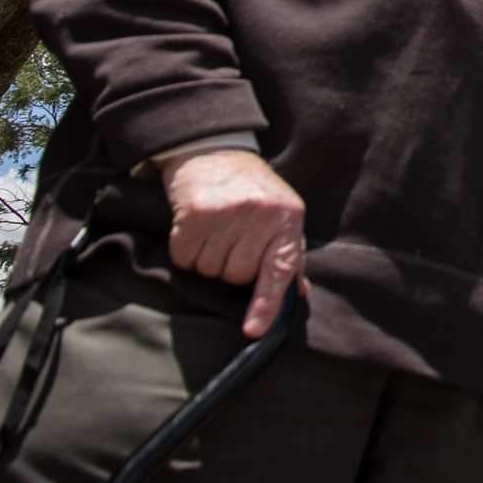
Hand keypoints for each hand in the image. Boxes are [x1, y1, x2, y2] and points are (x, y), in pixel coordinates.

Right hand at [159, 148, 306, 338]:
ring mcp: (227, 212)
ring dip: (206, 258)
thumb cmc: (252, 191)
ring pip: (208, 270)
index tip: (253, 331)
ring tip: (214, 229)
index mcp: (288, 219)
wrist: (214, 151)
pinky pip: (184, 256)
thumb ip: (289, 255)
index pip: (280, 270)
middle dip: (229, 267)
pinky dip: (184, 249)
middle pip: (236, 276)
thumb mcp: (283, 214)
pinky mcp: (195, 211)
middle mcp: (260, 215)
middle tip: (230, 238)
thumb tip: (298, 293)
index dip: (266, 304)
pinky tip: (194, 226)